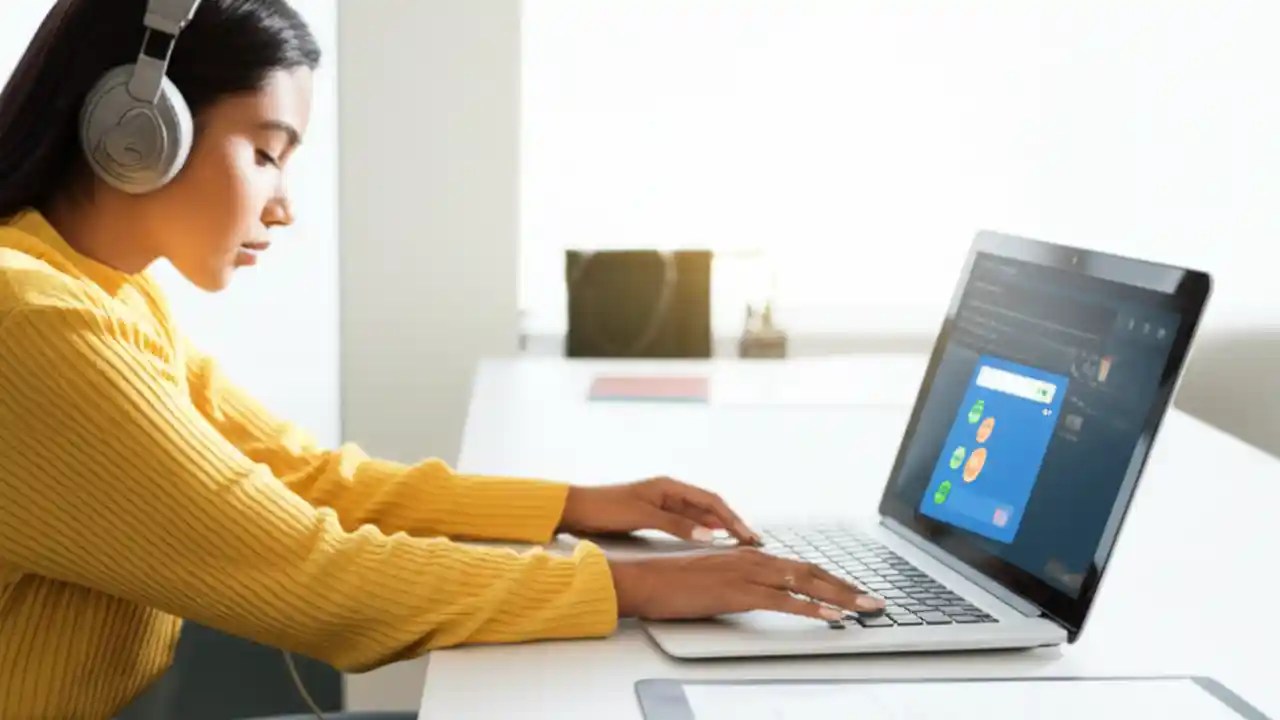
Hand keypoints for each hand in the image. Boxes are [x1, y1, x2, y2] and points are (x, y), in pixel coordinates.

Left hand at [560, 477, 759, 544]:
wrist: (577, 509)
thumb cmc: (606, 508)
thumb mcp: (644, 516)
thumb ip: (677, 525)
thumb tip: (710, 535)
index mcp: (669, 486)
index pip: (711, 501)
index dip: (732, 518)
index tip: (747, 535)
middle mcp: (669, 491)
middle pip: (709, 507)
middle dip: (732, 523)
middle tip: (753, 540)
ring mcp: (663, 502)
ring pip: (700, 515)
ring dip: (720, 527)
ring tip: (740, 543)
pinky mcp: (655, 514)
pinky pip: (687, 521)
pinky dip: (703, 530)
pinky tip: (711, 540)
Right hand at [608, 548, 884, 620]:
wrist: (645, 580)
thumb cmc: (673, 582)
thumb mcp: (715, 578)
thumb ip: (742, 582)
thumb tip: (761, 594)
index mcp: (749, 554)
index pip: (801, 565)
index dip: (833, 578)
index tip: (855, 590)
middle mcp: (754, 558)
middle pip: (812, 571)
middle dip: (848, 586)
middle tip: (876, 601)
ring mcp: (748, 574)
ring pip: (807, 583)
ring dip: (842, 596)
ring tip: (866, 609)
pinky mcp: (739, 593)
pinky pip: (785, 601)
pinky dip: (814, 608)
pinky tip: (833, 617)